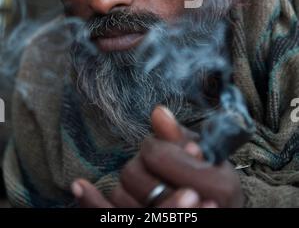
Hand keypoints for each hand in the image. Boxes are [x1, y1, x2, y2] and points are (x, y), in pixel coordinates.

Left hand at [72, 106, 242, 207]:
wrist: (213, 207)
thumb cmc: (214, 184)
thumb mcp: (207, 156)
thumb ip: (180, 138)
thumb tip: (157, 111)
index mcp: (215, 185)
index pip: (157, 154)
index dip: (155, 147)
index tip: (159, 147)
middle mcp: (192, 205)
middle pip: (133, 174)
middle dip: (140, 166)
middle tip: (155, 166)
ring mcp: (164, 217)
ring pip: (119, 196)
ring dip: (126, 187)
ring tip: (146, 182)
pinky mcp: (141, 224)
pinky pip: (109, 216)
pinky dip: (92, 201)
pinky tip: (79, 185)